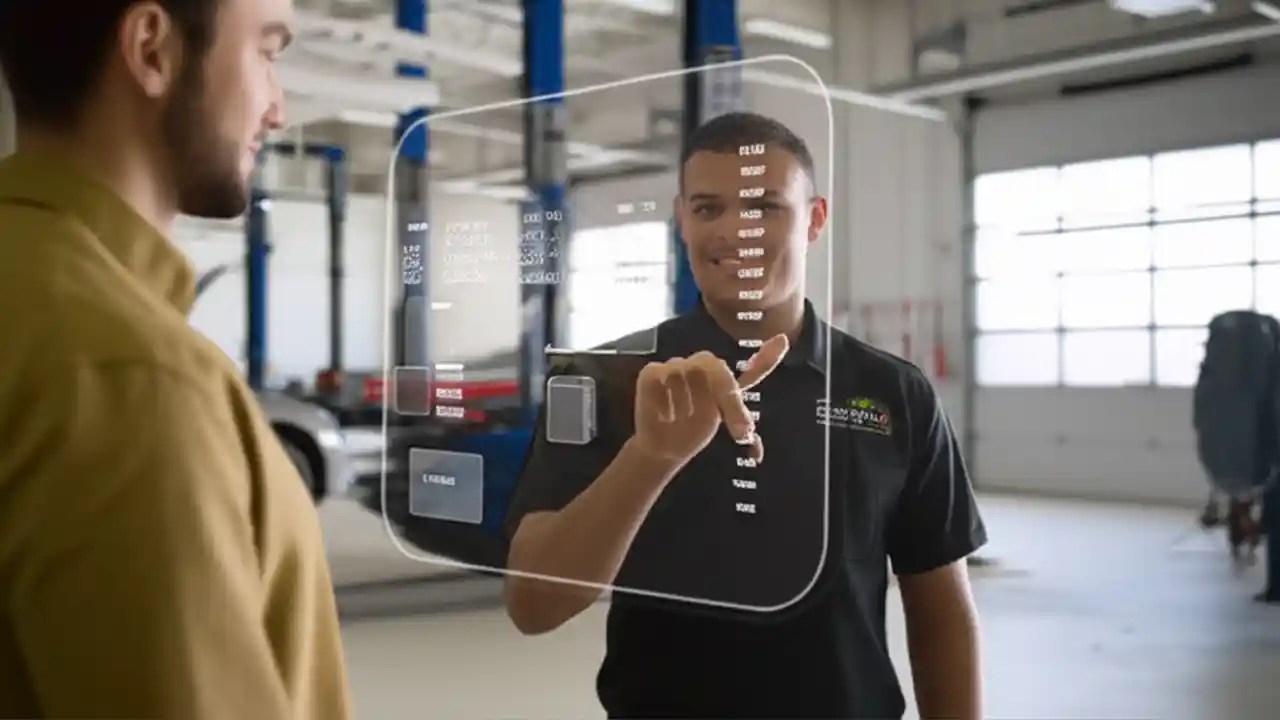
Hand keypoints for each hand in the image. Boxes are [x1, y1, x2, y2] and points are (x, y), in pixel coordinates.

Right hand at [632, 334, 788, 467]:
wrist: (661, 448)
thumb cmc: (691, 432)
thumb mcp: (715, 432)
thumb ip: (740, 428)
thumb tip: (756, 446)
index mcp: (725, 384)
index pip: (753, 369)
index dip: (767, 357)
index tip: (782, 341)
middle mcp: (703, 368)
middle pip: (717, 370)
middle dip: (729, 400)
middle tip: (740, 431)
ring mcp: (677, 367)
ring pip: (688, 375)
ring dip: (687, 405)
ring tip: (681, 419)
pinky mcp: (652, 373)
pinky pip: (662, 378)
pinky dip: (666, 400)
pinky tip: (665, 414)